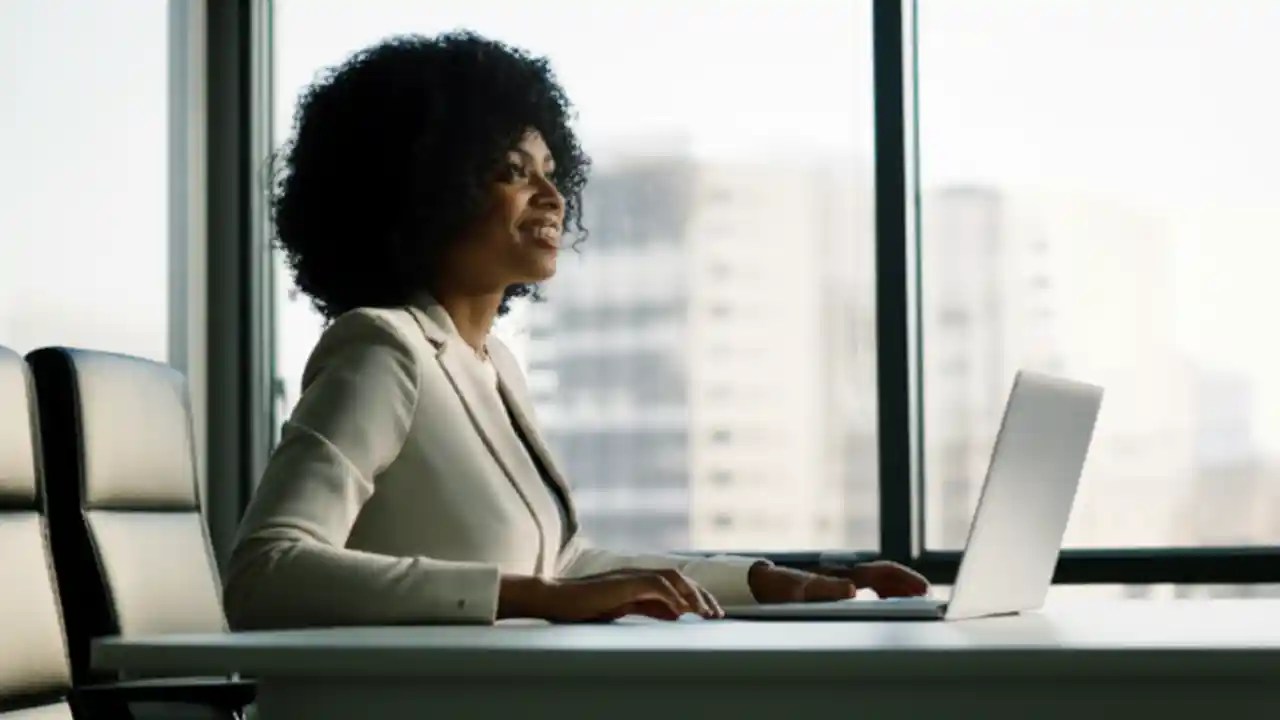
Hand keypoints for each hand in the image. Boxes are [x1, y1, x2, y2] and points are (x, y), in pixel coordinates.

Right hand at [499, 569, 724, 622]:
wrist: (557, 598)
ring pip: (671, 578)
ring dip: (691, 595)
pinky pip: (653, 585)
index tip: (711, 612)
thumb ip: (649, 607)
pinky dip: (671, 596)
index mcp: (639, 579)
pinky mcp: (623, 581)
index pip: (676, 584)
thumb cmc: (585, 605)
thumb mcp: (624, 607)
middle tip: (717, 613)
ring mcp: (631, 575)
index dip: (696, 596)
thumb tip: (676, 613)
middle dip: (701, 595)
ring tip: (705, 612)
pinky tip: (681, 610)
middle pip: (679, 578)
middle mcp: (638, 573)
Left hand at [747, 561, 929, 603]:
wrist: (763, 584)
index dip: (905, 579)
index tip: (922, 589)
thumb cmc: (780, 587)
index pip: (882, 572)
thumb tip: (853, 590)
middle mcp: (846, 575)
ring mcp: (844, 581)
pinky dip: (887, 593)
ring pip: (881, 582)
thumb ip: (825, 590)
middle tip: (928, 597)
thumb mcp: (800, 591)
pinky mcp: (839, 589)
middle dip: (909, 583)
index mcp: (842, 575)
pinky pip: (871, 588)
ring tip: (918, 600)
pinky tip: (893, 603)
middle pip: (886, 575)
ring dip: (900, 589)